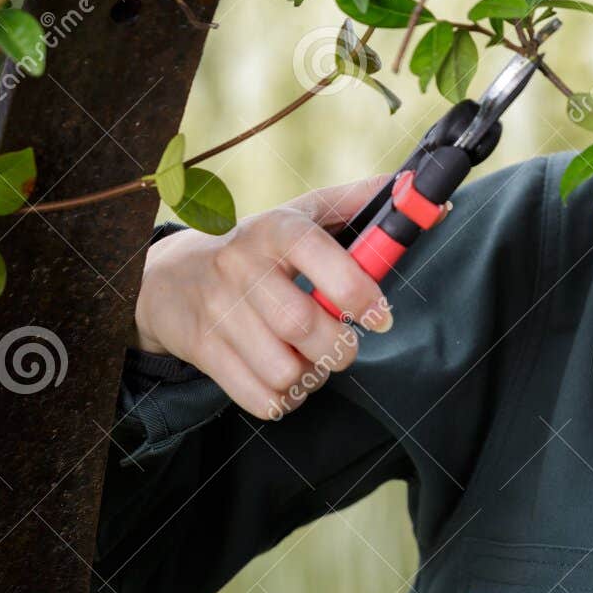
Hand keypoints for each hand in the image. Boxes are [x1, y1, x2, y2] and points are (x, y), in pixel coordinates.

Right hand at [132, 174, 393, 419]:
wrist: (168, 275)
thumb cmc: (259, 246)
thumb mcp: (302, 214)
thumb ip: (358, 203)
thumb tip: (424, 193)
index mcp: (275, 229)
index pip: (317, 255)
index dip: (357, 291)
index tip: (382, 318)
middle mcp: (240, 266)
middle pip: (302, 325)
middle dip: (340, 348)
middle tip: (346, 346)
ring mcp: (217, 310)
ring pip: (283, 369)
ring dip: (312, 376)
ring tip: (313, 360)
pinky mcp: (201, 349)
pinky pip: (258, 397)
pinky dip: (285, 399)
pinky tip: (288, 379)